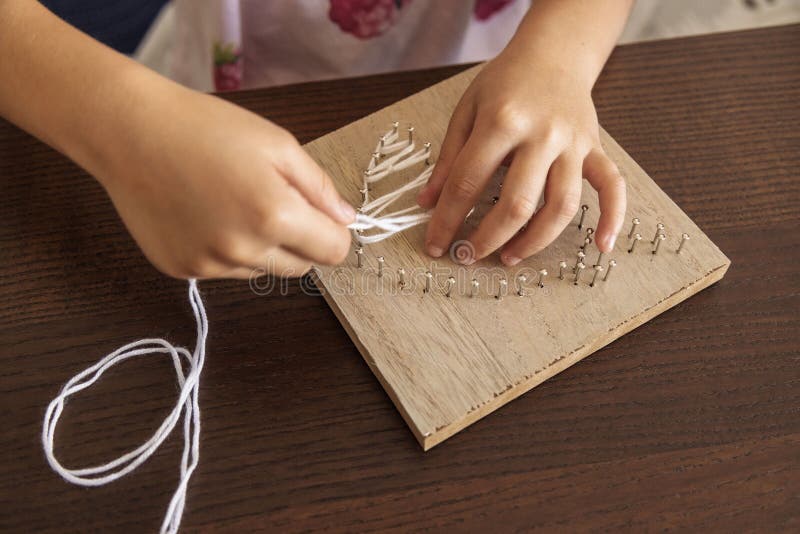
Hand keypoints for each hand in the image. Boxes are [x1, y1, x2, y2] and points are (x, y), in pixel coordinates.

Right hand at [98, 84, 353, 278]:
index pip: (333, 252)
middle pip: (301, 268)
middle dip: (300, 241)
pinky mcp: (181, 270)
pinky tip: (203, 215)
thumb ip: (319, 187)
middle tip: (274, 202)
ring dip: (261, 248)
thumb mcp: (277, 144)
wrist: (129, 132)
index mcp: (274, 216)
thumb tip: (347, 220)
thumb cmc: (206, 128)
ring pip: (261, 271)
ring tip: (230, 203)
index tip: (323, 216)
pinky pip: (224, 271)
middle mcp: (243, 251)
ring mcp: (209, 265)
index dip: (334, 233)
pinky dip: (224, 250)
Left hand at [417, 49, 625, 264]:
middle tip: (469, 256)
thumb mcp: (466, 112)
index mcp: (502, 122)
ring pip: (562, 206)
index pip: (467, 182)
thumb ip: (447, 160)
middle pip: (517, 203)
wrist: (553, 54)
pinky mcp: (596, 149)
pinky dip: (613, 218)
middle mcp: (542, 135)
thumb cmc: (505, 84)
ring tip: (509, 258)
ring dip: (534, 241)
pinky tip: (601, 246)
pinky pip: (612, 187)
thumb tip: (427, 204)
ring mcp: (573, 144)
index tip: (436, 245)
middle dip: (488, 239)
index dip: (447, 219)